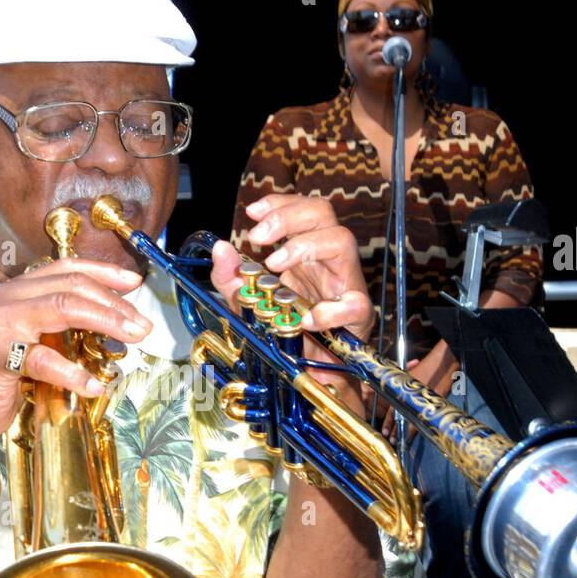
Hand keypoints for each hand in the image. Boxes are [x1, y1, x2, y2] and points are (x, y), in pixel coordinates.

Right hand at [0, 258, 152, 443]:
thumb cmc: (5, 377)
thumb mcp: (37, 341)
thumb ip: (62, 325)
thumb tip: (115, 320)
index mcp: (21, 290)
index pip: (68, 268)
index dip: (105, 272)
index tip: (137, 283)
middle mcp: (10, 298)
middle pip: (73, 285)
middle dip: (115, 303)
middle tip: (143, 325)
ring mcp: (2, 323)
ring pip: (64, 308)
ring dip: (106, 322)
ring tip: (133, 339)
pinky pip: (45, 359)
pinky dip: (74, 373)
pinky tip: (95, 385)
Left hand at [210, 194, 373, 404]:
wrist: (307, 374)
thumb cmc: (284, 332)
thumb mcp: (248, 303)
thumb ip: (231, 278)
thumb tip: (219, 248)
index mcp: (304, 253)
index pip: (302, 209)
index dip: (280, 203)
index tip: (251, 213)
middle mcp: (326, 260)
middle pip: (322, 213)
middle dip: (287, 216)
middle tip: (258, 237)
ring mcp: (344, 284)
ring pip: (343, 241)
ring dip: (305, 246)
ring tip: (275, 265)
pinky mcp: (357, 316)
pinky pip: (355, 303)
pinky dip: (331, 309)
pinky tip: (307, 318)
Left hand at [380, 353, 455, 441]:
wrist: (443, 363)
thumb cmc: (427, 367)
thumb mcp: (410, 376)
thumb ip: (403, 388)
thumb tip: (399, 401)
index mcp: (402, 391)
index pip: (391, 410)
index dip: (388, 422)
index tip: (385, 432)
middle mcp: (409, 397)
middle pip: (400, 417)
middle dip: (396, 430)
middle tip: (392, 440)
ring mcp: (421, 402)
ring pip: (412, 420)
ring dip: (408, 432)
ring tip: (404, 441)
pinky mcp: (434, 404)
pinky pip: (425, 418)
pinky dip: (421, 427)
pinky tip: (419, 434)